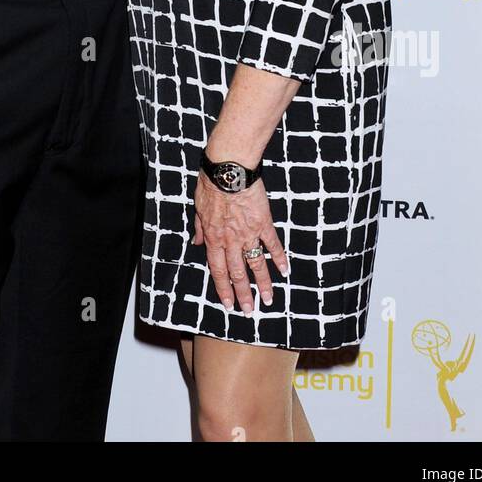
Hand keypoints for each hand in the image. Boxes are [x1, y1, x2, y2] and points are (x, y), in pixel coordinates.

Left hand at [192, 170, 288, 313]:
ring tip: (268, 299)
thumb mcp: (198, 208)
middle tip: (249, 311)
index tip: (228, 304)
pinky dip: (279, 258)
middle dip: (243, 294)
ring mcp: (248, 233)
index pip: (218, 270)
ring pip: (256, 264)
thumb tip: (196, 242)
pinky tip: (284, 271)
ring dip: (262, 283)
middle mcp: (231, 240)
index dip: (223, 289)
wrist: (228, 170)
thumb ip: (199, 228)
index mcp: (213, 238)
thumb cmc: (210, 184)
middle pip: (237, 273)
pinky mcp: (263, 222)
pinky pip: (272, 244)